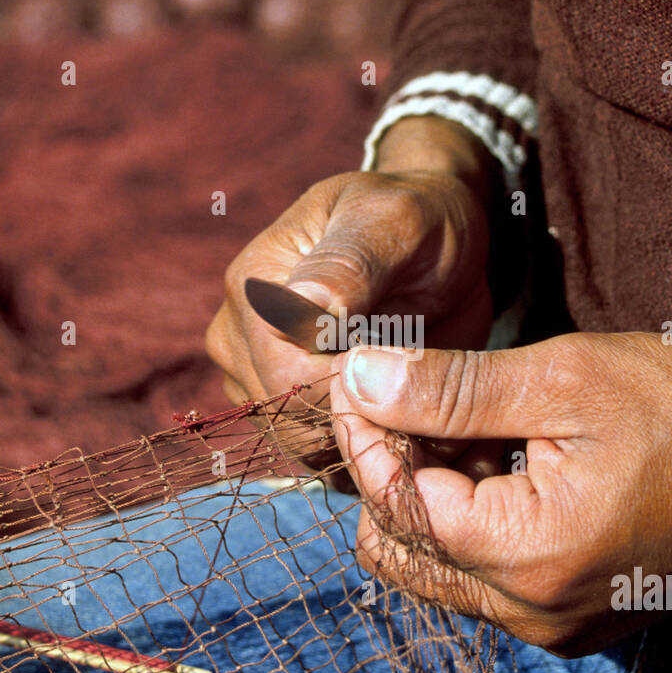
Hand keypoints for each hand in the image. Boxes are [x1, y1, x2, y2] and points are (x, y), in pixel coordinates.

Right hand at [206, 117, 506, 470]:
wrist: (433, 240)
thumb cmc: (419, 220)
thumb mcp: (399, 221)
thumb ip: (352, 263)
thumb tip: (301, 309)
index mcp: (253, 286)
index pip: (286, 375)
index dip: (356, 383)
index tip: (409, 356)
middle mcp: (238, 337)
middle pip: (290, 417)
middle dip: (364, 411)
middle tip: (423, 376)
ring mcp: (254, 377)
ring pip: (304, 442)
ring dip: (368, 431)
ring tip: (416, 388)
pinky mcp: (283, 406)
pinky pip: (319, 451)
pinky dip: (367, 442)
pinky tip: (406, 408)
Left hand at [329, 333, 671, 655]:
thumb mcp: (564, 381)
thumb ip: (450, 389)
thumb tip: (359, 379)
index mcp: (524, 556)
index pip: (395, 503)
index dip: (364, 435)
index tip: (358, 376)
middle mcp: (529, 611)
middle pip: (402, 548)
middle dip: (388, 470)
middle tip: (403, 396)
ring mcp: (552, 623)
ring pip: (438, 566)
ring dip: (427, 495)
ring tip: (459, 422)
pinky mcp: (571, 616)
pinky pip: (485, 578)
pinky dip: (470, 520)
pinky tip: (498, 460)